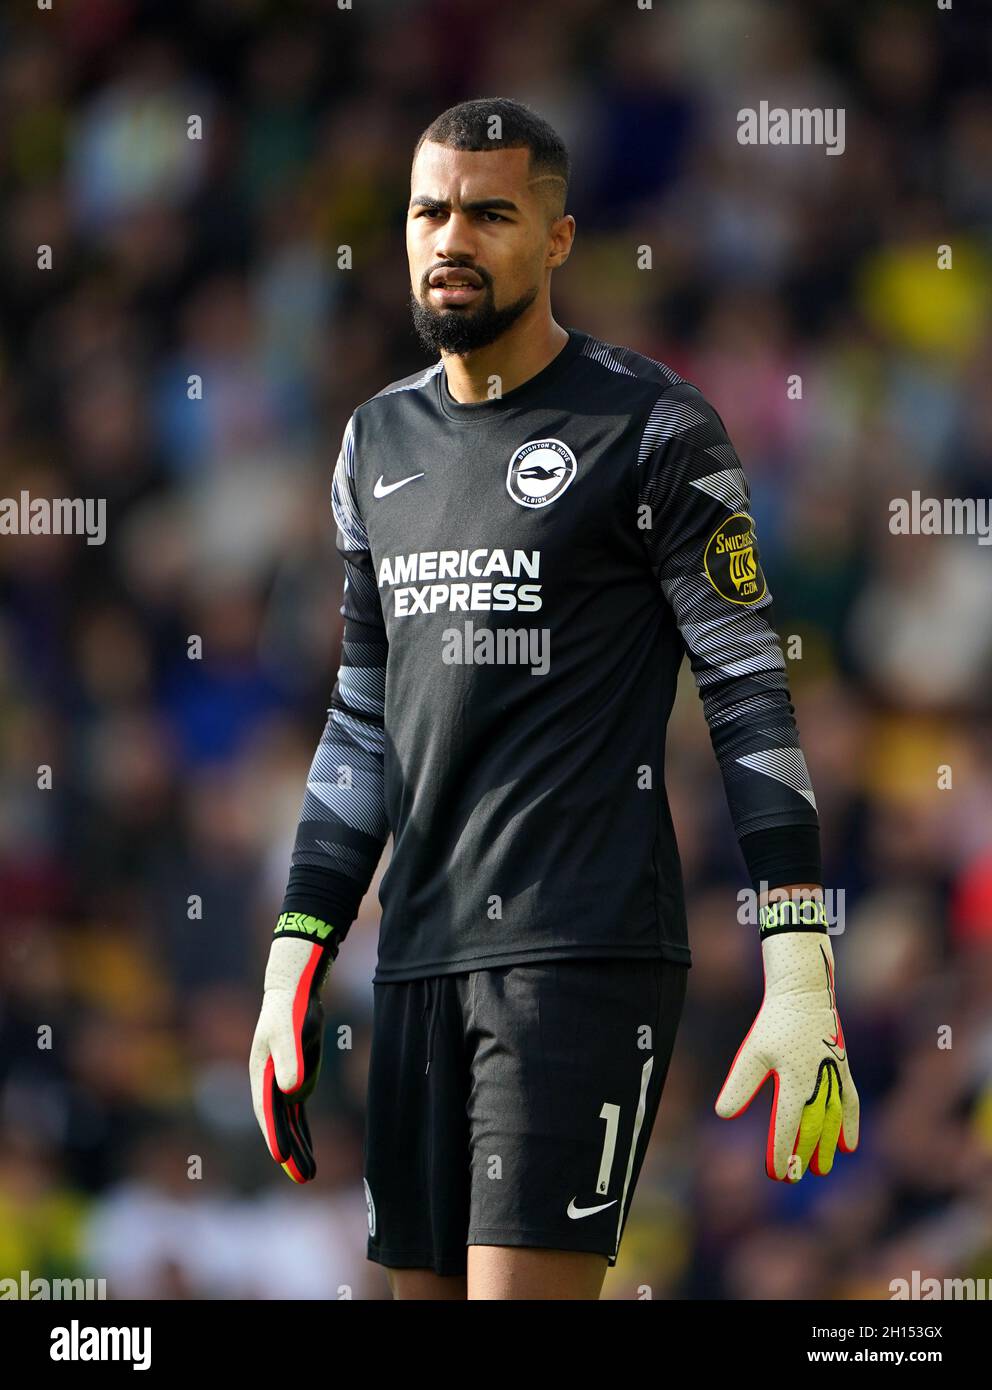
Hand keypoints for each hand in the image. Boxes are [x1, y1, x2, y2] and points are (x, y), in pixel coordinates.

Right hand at [249, 934, 331, 1182]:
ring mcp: (281, 1085)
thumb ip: (290, 1061)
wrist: (293, 995)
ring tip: (308, 1175)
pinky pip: (297, 1114)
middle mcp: (268, 1085)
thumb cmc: (289, 1012)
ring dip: (297, 1147)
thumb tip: (291, 1091)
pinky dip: (302, 1132)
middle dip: (289, 1152)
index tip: (281, 1157)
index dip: (274, 1134)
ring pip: (289, 1124)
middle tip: (303, 1178)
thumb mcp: (290, 1034)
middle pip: (278, 1125)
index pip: (267, 1111)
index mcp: (261, 1075)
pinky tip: (307, 1149)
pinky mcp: (295, 1082)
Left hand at [715, 927, 859, 1180]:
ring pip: (832, 1122)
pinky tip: (849, 1145)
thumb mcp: (752, 1053)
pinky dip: (850, 1125)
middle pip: (811, 1130)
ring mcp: (834, 1078)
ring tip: (822, 1169)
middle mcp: (817, 1085)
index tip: (775, 1175)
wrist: (804, 993)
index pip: (786, 1128)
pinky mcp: (842, 1070)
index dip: (781, 1153)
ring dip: (827, 1147)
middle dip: (803, 1156)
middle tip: (794, 1178)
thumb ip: (740, 1085)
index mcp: (793, 1082)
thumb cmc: (774, 1023)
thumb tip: (723, 1114)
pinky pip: (849, 1104)